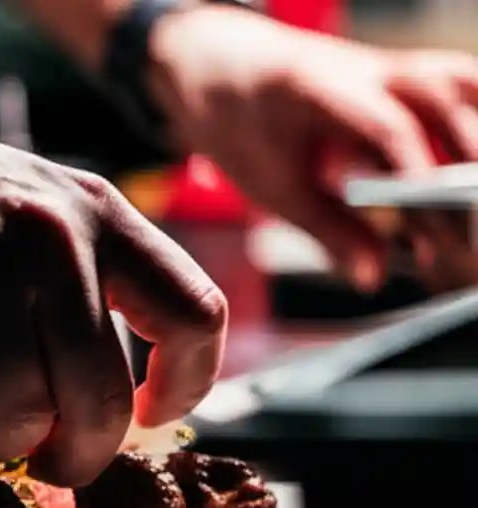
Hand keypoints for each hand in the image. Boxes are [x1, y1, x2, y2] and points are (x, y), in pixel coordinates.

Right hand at [0, 90, 226, 486]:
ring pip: (23, 423)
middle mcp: (51, 246)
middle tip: (43, 457)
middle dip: (76, 453)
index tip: (147, 416)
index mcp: (95, 212)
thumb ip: (75, 280)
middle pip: (104, 402)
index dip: (183, 388)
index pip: (193, 317)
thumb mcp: (24, 201)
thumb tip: (100, 401)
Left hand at [147, 6, 477, 290]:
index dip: (416, 170)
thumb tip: (372, 277)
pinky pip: (454, 85)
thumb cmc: (242, 126)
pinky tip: (468, 165)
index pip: (386, 125)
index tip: (434, 217)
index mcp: (317, 89)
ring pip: (457, 82)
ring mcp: (386, 64)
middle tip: (467, 212)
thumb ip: (327, 229)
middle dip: (464, 153)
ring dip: (473, 134)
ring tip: (471, 193)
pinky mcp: (400, 71)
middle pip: (438, 95)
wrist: (219, 68)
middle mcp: (363, 67)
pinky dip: (470, 120)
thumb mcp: (271, 186)